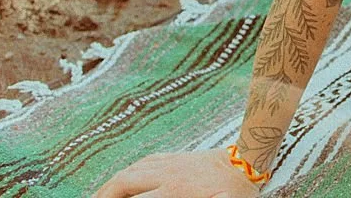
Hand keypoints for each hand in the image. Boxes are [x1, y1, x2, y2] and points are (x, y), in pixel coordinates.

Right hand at [93, 150, 261, 197]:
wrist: (249, 158)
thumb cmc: (238, 190)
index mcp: (175, 189)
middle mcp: (167, 173)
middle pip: (125, 182)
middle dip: (105, 195)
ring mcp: (170, 162)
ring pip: (131, 170)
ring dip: (112, 184)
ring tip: (100, 197)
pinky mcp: (176, 157)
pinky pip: (144, 162)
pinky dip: (127, 172)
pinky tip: (123, 180)